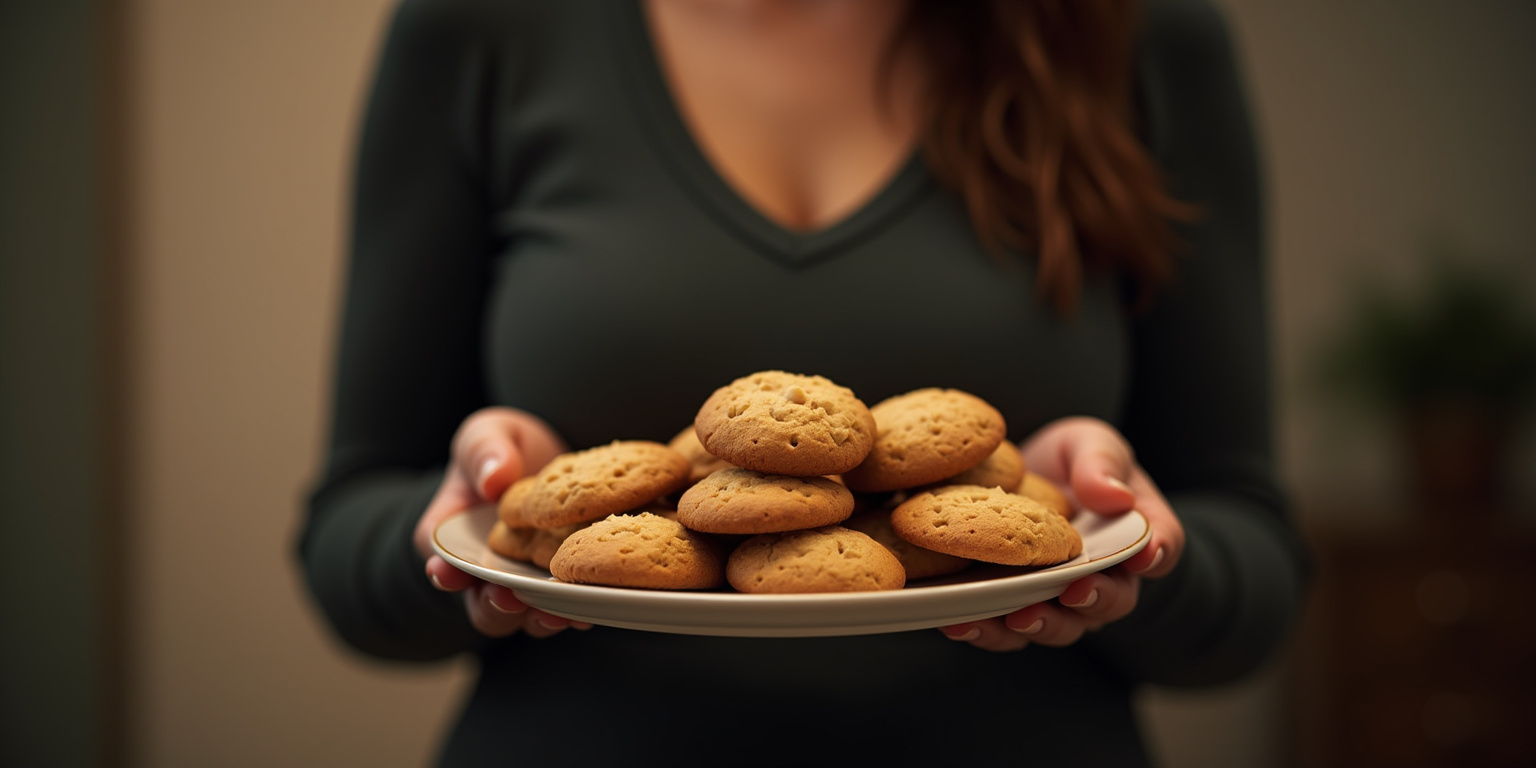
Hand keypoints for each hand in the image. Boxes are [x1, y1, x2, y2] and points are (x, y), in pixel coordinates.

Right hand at [412, 407, 588, 637]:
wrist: (552, 461)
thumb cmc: (507, 449)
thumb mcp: (489, 435)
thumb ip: (485, 452)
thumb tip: (495, 478)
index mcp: (455, 534)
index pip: (440, 559)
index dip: (443, 572)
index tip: (447, 575)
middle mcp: (485, 569)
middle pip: (480, 603)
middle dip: (493, 607)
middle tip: (509, 599)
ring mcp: (523, 582)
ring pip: (522, 616)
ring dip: (537, 618)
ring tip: (557, 613)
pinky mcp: (559, 585)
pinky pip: (563, 608)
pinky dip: (574, 611)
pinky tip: (590, 606)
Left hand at [939, 417, 1182, 651]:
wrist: (1017, 477)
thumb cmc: (1068, 462)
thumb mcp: (1088, 444)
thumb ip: (1101, 464)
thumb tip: (1115, 496)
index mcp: (1132, 535)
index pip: (1159, 548)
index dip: (1156, 554)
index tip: (1144, 556)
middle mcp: (1102, 577)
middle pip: (1110, 602)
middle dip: (1094, 601)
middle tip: (1075, 593)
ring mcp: (1056, 599)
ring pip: (1057, 626)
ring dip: (1038, 626)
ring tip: (1016, 618)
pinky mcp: (1011, 607)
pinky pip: (1004, 629)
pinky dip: (985, 630)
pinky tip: (960, 622)